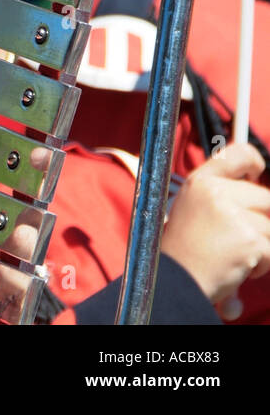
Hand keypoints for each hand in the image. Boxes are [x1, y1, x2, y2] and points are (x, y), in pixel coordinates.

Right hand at [160, 142, 269, 303]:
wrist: (174, 280)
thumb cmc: (182, 250)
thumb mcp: (191, 208)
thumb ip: (219, 194)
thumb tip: (255, 184)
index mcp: (200, 182)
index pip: (236, 154)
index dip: (253, 161)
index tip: (256, 172)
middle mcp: (216, 193)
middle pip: (265, 197)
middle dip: (260, 220)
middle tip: (240, 238)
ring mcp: (234, 216)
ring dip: (260, 246)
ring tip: (233, 256)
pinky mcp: (250, 239)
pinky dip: (260, 265)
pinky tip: (238, 268)